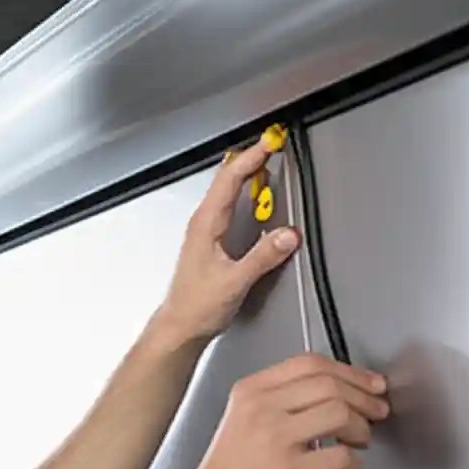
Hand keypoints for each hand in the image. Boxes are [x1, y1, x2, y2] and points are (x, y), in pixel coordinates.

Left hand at [157, 135, 299, 340]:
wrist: (181, 324)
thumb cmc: (197, 305)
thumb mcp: (235, 281)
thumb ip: (263, 256)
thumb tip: (286, 234)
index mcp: (205, 224)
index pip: (229, 179)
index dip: (251, 158)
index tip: (270, 144)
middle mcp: (203, 222)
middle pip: (227, 178)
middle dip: (251, 158)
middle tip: (274, 145)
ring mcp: (206, 229)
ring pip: (227, 191)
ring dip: (247, 174)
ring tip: (268, 161)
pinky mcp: (211, 239)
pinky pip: (229, 205)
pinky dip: (244, 193)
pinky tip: (255, 197)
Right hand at [169, 354, 389, 468]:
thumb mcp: (242, 422)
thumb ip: (278, 404)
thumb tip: (333, 397)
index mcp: (249, 392)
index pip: (310, 363)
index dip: (350, 372)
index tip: (368, 384)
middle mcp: (260, 409)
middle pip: (330, 383)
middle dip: (365, 398)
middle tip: (376, 412)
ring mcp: (274, 439)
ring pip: (340, 412)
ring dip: (361, 428)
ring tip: (357, 442)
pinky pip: (341, 456)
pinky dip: (353, 464)